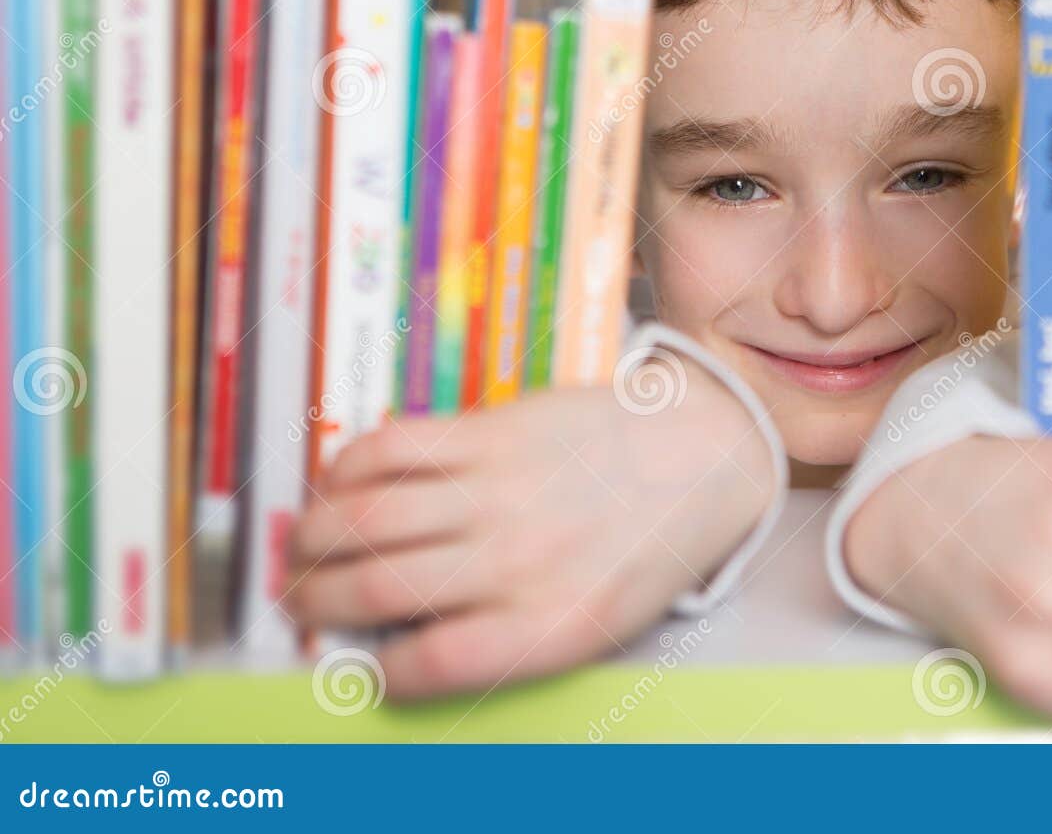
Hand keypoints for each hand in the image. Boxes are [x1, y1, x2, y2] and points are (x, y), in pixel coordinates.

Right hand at [286, 354, 773, 697]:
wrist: (707, 453)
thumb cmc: (646, 546)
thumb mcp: (597, 620)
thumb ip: (512, 636)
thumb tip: (408, 642)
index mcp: (551, 622)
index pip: (430, 665)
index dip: (376, 670)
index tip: (362, 663)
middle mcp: (518, 558)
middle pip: (376, 588)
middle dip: (314, 601)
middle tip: (298, 599)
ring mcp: (502, 487)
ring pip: (366, 516)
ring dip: (311, 536)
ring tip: (301, 545)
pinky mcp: (495, 428)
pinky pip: (393, 445)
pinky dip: (346, 466)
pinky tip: (339, 482)